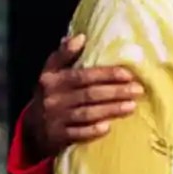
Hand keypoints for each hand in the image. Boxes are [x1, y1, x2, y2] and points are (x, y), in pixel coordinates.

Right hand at [23, 34, 141, 158]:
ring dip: (111, 110)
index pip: (83, 75)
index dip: (106, 74)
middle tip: (139, 90)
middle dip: (116, 92)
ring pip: (87, 113)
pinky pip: (77, 134)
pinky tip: (108, 127)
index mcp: (53, 80)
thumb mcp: (52, 72)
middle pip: (89, 94)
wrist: (33, 127)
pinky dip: (92, 131)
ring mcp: (54, 118)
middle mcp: (53, 98)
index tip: (128, 73)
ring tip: (132, 106)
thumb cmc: (52, 94)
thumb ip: (65, 55)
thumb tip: (80, 37)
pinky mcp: (57, 136)